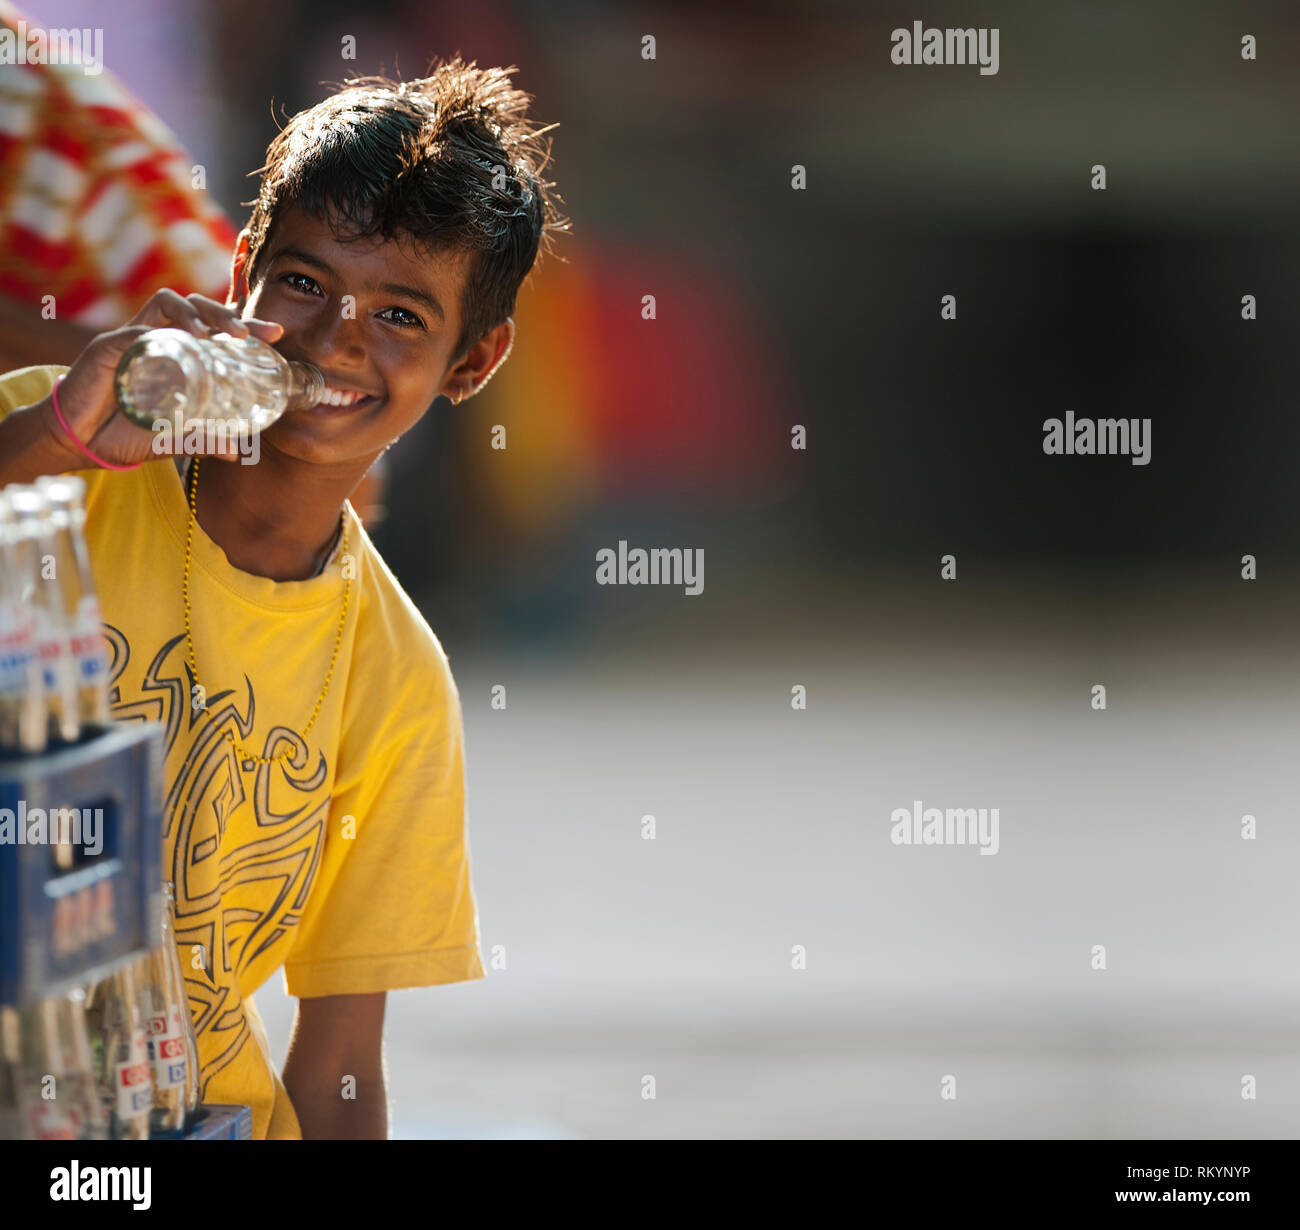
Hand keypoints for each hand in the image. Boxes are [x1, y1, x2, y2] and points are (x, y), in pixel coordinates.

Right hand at [39, 290, 283, 468]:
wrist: (78, 442)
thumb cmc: (124, 434)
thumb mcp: (171, 439)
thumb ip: (200, 440)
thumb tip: (234, 450)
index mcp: (179, 354)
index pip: (216, 329)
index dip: (246, 326)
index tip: (275, 333)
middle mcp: (160, 339)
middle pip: (196, 306)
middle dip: (225, 314)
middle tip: (246, 335)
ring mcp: (134, 338)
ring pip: (167, 303)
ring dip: (195, 315)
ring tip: (213, 336)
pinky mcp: (107, 347)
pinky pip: (134, 331)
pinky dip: (156, 334)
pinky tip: (173, 344)